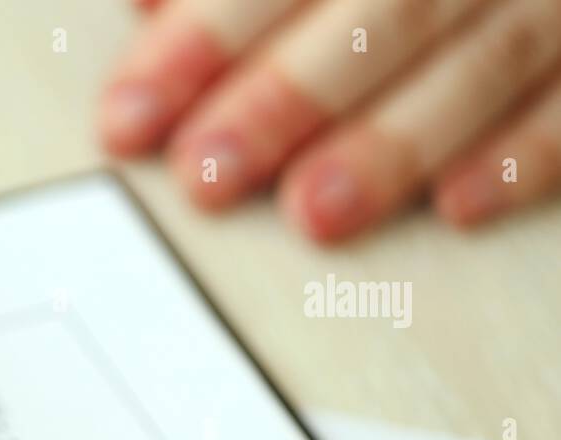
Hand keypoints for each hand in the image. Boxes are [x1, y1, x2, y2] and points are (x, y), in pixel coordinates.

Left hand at [99, 0, 560, 240]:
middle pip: (375, 15)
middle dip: (283, 97)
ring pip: (475, 62)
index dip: (200, 44)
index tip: (128, 119)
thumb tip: (146, 9)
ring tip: (314, 210)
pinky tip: (459, 206)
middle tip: (207, 173)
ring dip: (391, 141)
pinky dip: (526, 154)